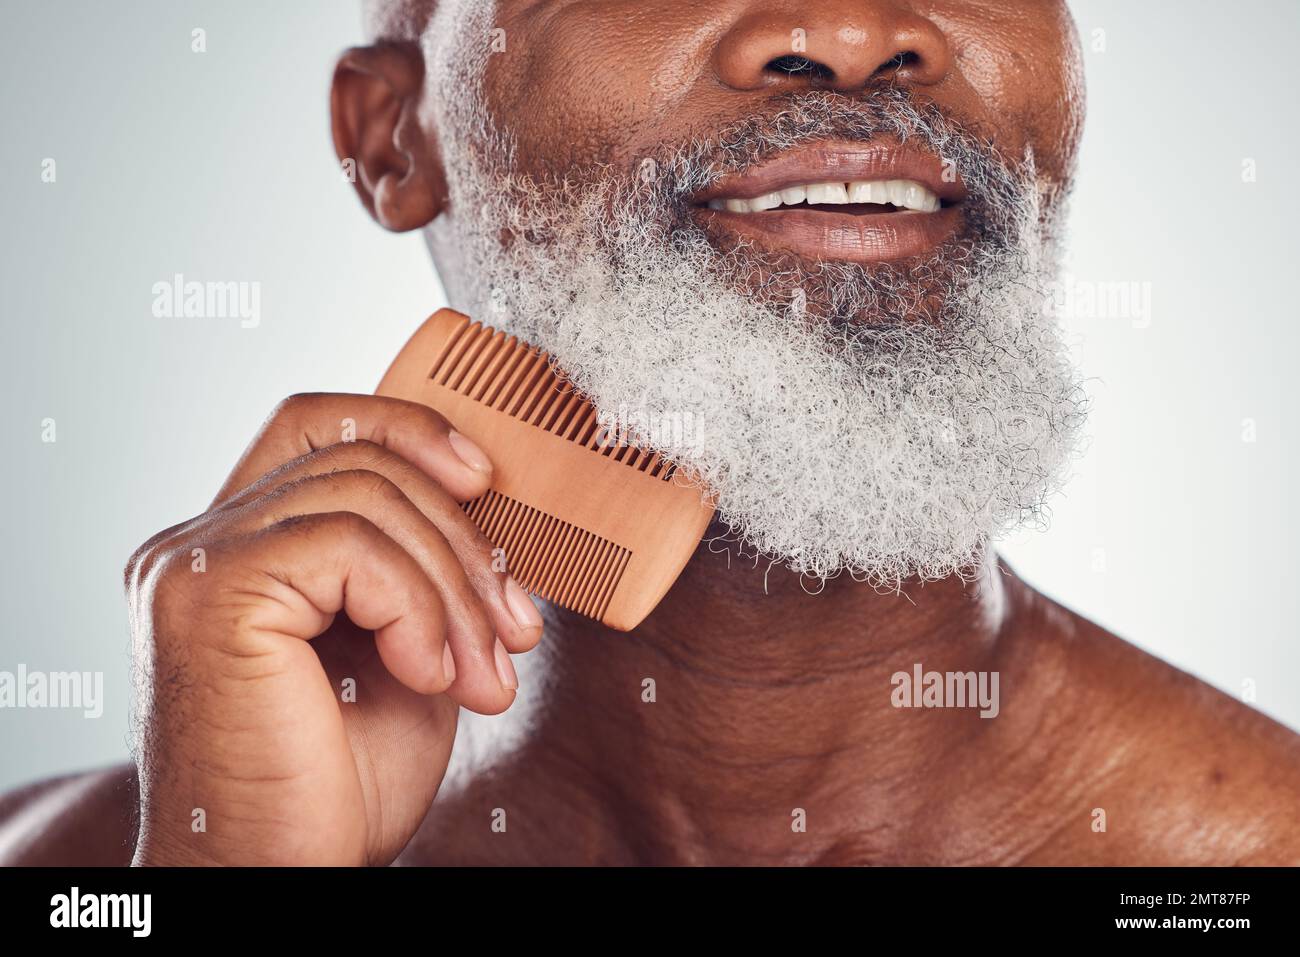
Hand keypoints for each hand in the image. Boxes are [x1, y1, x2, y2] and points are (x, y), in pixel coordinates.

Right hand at [124, 394, 542, 864]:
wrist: (280, 877)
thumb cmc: (338, 781)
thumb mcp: (403, 647)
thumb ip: (417, 568)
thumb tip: (487, 496)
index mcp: (237, 548)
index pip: (314, 426)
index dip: (404, 426)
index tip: (482, 478)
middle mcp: (197, 543)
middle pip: (359, 461)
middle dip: (460, 540)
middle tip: (511, 633)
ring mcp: (194, 564)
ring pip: (365, 497)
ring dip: (452, 588)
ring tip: (481, 678)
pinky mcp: (209, 596)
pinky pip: (350, 547)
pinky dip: (417, 608)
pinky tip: (427, 676)